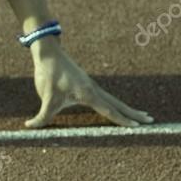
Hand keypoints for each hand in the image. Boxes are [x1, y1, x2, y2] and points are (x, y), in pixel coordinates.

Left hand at [25, 40, 153, 128]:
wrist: (49, 53)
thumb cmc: (49, 73)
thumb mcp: (46, 97)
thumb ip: (41, 116)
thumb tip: (30, 126)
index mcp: (88, 93)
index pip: (109, 110)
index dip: (122, 120)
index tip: (137, 127)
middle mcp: (93, 90)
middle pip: (118, 104)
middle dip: (134, 114)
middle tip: (150, 121)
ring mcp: (92, 87)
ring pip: (113, 100)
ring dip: (127, 109)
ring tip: (141, 116)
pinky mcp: (87, 85)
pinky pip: (105, 98)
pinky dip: (115, 105)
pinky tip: (118, 109)